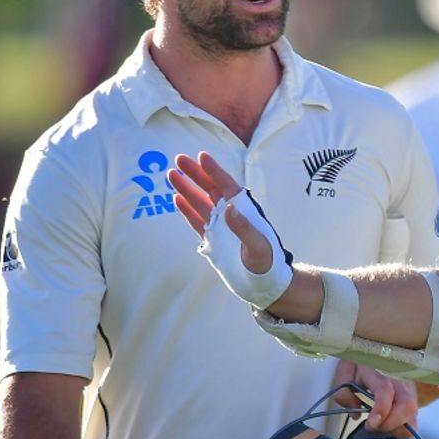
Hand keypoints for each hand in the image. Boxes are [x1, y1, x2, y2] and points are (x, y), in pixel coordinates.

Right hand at [169, 152, 270, 273]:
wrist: (262, 283)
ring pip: (200, 202)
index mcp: (244, 211)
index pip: (227, 186)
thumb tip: (228, 208)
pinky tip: (177, 198)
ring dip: (186, 188)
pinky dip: (187, 210)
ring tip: (171, 174)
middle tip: (179, 158)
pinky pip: (197, 220)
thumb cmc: (266, 262)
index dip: (214, 170)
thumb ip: (243, 228)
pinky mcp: (213, 239)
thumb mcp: (258, 245)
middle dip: (195, 173)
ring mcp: (220, 226)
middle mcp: (231, 215)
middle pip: (210, 188)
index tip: (201, 156)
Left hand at [333, 360, 417, 437]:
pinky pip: (413, 415)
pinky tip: (391, 427)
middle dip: (391, 424)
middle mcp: (399, 379)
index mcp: (380, 371)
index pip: (385, 392)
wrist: (379, 345)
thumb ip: (344, 391)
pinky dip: (404, 426)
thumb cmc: (362, 360)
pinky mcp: (413, 395)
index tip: (371, 423)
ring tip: (381, 428)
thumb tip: (355, 413)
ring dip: (398, 427)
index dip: (380, 411)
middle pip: (407, 405)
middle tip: (373, 427)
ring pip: (413, 412)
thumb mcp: (345, 370)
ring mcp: (409, 387)